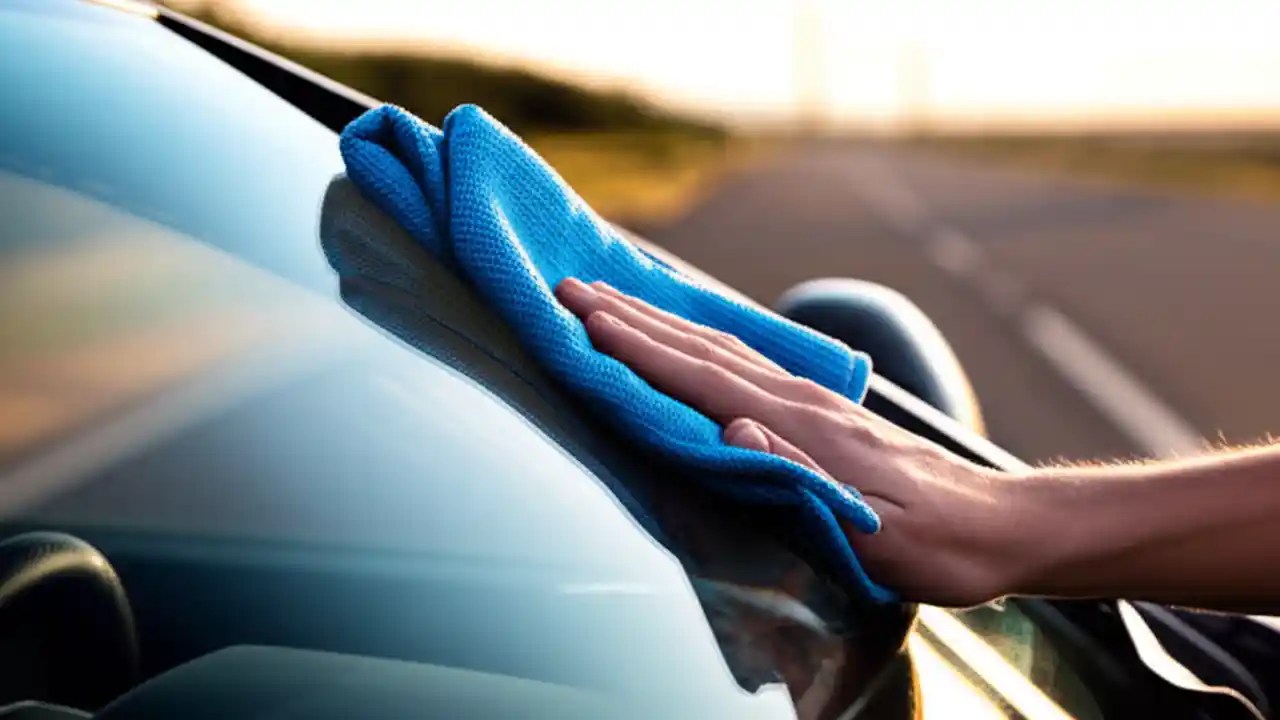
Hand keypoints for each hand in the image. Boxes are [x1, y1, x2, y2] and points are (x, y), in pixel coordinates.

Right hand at [555, 278, 1031, 605]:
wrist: (995, 525)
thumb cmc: (932, 541)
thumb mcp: (871, 528)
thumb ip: (799, 476)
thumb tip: (731, 427)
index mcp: (802, 426)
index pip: (703, 379)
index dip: (641, 348)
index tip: (587, 316)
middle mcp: (800, 400)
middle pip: (702, 348)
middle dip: (634, 316)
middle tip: (574, 285)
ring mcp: (812, 400)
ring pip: (720, 348)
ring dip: (661, 320)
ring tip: (614, 296)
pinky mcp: (820, 411)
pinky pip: (743, 360)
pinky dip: (701, 340)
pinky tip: (690, 337)